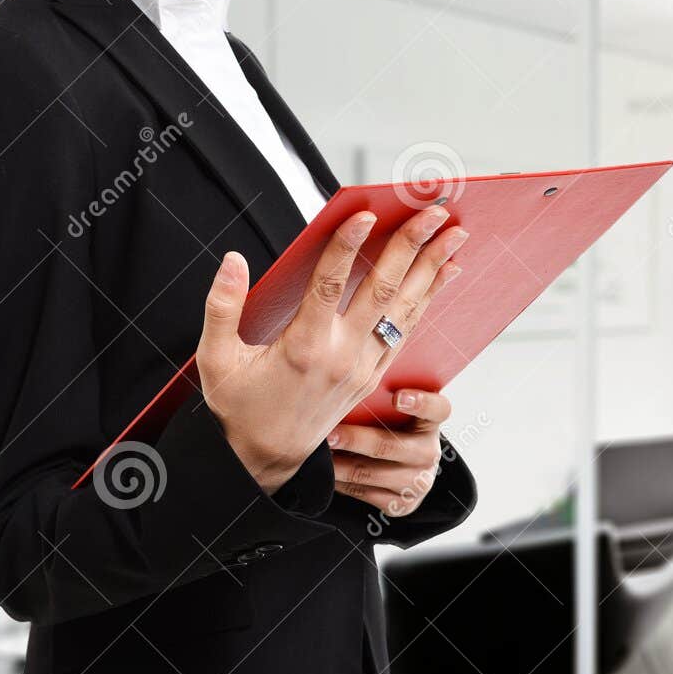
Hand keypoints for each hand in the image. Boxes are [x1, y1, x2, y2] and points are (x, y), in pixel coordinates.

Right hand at [196, 206, 466, 492]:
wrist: (265, 461)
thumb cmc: (238, 408)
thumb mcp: (217, 359)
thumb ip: (221, 307)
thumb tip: (232, 259)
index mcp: (302, 347)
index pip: (329, 286)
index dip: (347, 247)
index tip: (367, 214)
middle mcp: (340, 357)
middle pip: (382, 291)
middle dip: (410, 247)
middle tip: (434, 212)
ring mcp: (362, 368)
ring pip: (404, 310)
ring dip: (431, 269)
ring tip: (455, 234)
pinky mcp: (372, 377)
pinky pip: (406, 331)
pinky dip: (427, 299)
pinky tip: (444, 274)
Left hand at [327, 388, 451, 516]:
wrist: (401, 468)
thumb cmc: (389, 429)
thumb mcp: (391, 412)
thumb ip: (378, 398)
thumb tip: (343, 385)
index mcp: (430, 423)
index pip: (438, 409)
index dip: (421, 403)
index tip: (397, 397)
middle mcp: (429, 453)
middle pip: (389, 445)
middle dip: (354, 440)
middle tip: (329, 434)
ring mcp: (417, 482)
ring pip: (370, 473)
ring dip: (339, 464)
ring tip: (319, 454)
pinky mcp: (402, 505)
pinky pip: (364, 493)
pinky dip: (341, 482)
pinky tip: (327, 471)